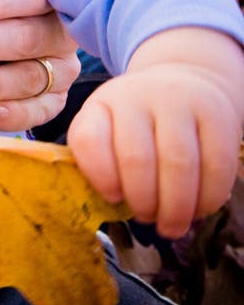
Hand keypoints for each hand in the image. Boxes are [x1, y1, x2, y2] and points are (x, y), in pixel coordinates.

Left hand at [67, 28, 243, 238]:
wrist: (186, 80)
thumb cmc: (141, 119)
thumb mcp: (109, 125)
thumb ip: (100, 160)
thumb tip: (112, 206)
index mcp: (103, 103)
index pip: (89, 140)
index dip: (100, 177)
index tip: (113, 198)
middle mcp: (138, 96)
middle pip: (136, 160)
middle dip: (143, 203)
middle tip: (148, 219)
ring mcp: (179, 101)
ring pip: (178, 164)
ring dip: (175, 208)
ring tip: (172, 225)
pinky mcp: (216, 114)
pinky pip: (215, 166)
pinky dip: (207, 199)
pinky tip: (198, 209)